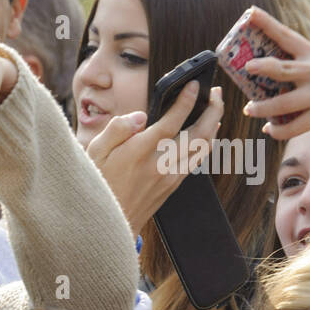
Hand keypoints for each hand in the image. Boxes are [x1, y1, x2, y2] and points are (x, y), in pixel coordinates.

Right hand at [86, 83, 223, 234]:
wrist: (105, 224)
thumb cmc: (97, 186)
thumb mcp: (94, 153)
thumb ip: (116, 129)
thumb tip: (139, 115)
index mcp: (139, 152)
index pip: (171, 121)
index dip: (186, 101)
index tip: (193, 85)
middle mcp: (160, 165)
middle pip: (198, 133)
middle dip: (212, 109)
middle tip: (215, 93)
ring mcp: (170, 177)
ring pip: (203, 148)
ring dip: (214, 125)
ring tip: (215, 108)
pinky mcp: (173, 186)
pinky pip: (197, 160)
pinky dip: (206, 143)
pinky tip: (207, 134)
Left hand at [240, 7, 309, 140]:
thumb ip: (294, 58)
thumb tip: (254, 59)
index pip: (287, 36)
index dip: (267, 24)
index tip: (250, 13)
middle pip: (284, 70)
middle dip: (265, 68)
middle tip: (247, 68)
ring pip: (283, 104)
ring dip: (262, 108)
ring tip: (249, 109)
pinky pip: (293, 126)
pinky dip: (277, 130)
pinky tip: (268, 129)